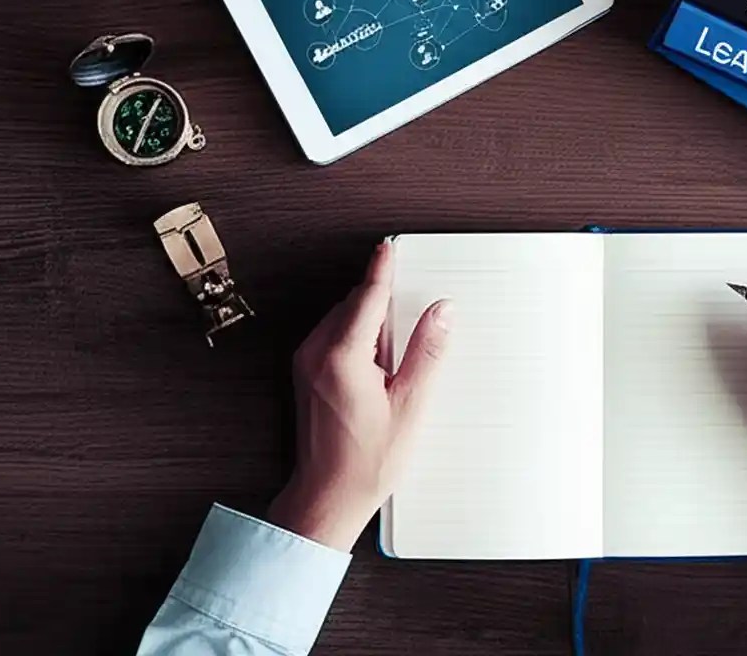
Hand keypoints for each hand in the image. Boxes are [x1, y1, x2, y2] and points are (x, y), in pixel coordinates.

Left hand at [267, 241, 451, 550]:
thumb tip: (441, 313)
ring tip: (396, 357)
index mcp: (342, 356)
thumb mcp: (411, 405)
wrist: (327, 497)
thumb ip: (427, 352)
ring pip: (342, 320)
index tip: (389, 248)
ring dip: (370, 322)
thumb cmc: (366, 462)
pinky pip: (333, 339)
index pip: (367, 297)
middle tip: (413, 316)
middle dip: (382, 301)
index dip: (383, 270)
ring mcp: (306, 364)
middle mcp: (316, 354)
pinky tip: (378, 366)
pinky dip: (356, 338)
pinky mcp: (305, 375)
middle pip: (354, 305)